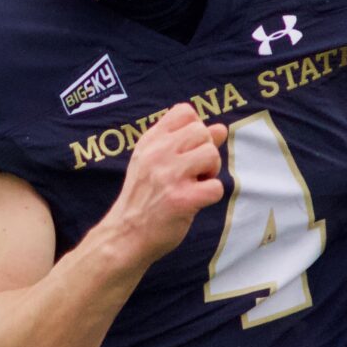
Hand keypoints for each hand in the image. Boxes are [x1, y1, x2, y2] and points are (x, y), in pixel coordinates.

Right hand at [104, 104, 227, 264]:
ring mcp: (168, 176)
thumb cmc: (144, 198)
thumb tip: (221, 128)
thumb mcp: (155, 163)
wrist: (125, 235)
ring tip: (196, 184)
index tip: (189, 149)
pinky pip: (216, 187)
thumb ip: (187, 144)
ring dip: (211, 172)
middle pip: (201, 132)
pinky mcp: (181, 200)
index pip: (184, 112)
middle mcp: (157, 153)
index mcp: (150, 141)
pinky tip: (196, 201)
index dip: (196, 128)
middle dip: (206, 151)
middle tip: (195, 172)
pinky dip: (211, 195)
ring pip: (211, 155)